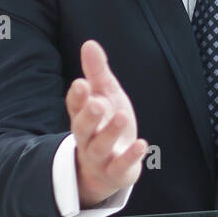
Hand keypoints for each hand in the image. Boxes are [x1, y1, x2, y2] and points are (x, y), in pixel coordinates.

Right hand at [65, 40, 147, 207]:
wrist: (110, 167)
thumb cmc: (107, 124)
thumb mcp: (106, 95)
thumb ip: (97, 73)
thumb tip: (89, 44)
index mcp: (83, 117)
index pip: (75, 107)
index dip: (77, 97)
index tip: (81, 84)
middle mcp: (87, 138)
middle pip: (82, 128)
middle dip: (89, 116)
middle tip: (97, 102)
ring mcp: (100, 157)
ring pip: (99, 147)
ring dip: (110, 132)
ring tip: (122, 116)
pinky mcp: (116, 172)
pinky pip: (120, 166)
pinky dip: (130, 156)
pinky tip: (142, 144)